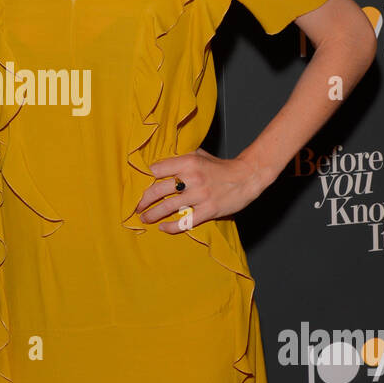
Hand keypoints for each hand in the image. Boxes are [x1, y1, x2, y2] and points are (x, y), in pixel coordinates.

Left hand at [135, 149, 263, 232]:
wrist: (247, 176)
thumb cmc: (221, 166)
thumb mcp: (200, 155)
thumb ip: (181, 158)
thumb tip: (159, 162)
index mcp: (188, 162)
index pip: (156, 169)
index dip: (143, 178)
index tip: (136, 185)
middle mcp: (192, 178)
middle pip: (157, 190)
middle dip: (142, 200)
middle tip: (136, 206)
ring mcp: (200, 195)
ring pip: (168, 207)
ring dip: (152, 215)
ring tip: (145, 218)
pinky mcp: (209, 210)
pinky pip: (185, 222)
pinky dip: (172, 227)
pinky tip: (164, 228)